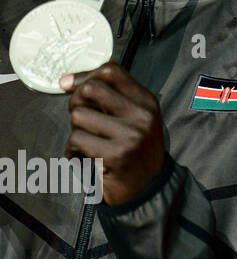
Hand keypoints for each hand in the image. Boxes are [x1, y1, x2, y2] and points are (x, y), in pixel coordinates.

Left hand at [60, 62, 165, 206]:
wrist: (148, 187)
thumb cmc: (134, 149)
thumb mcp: (134, 117)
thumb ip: (108, 97)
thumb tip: (65, 81)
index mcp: (147, 101)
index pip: (110, 71)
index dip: (85, 76)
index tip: (72, 87)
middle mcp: (142, 115)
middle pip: (91, 89)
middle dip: (76, 102)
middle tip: (81, 119)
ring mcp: (130, 135)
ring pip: (78, 116)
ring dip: (76, 131)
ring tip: (88, 142)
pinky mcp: (115, 155)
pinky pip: (76, 141)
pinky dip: (73, 151)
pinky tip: (85, 158)